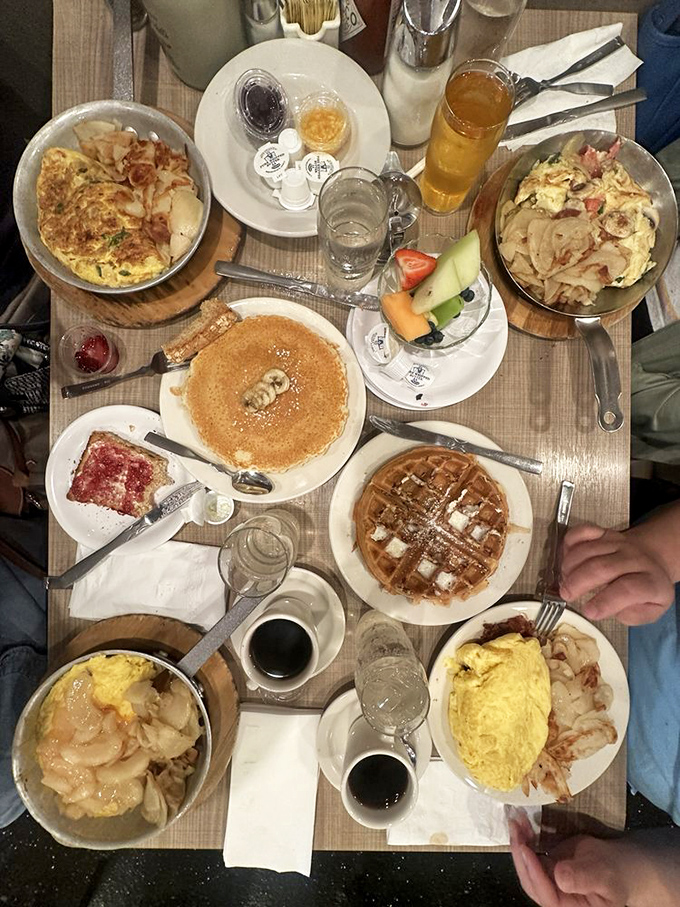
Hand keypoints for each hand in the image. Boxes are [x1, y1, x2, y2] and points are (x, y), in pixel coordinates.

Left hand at [510, 821, 630, 906]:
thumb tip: (560, 877)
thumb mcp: (603, 876)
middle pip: (531, 882)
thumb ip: (583, 878)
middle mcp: (555, 898)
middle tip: (516, 830)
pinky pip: (530, 855)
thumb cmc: (614, 874)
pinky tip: (522, 823)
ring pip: (527, 867)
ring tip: (516, 822)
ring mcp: (548, 882)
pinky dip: (524, 839)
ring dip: (519, 844)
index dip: (535, 874)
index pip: (547, 896)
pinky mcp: (545, 868)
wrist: (615, 865)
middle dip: (520, 856)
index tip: (525, 850)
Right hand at [559, 523, 674, 624]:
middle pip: (601, 567)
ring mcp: (618, 542)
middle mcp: (634, 558)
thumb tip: (615, 612)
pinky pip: (582, 532)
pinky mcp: (604, 532)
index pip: (627, 589)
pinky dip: (569, 543)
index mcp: (649, 580)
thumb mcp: (654, 609)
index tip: (589, 612)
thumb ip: (635, 615)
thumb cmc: (648, 587)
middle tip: (566, 595)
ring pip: (588, 550)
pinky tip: (566, 559)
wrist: (653, 556)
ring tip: (564, 580)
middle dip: (578, 583)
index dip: (605, 602)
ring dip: (570, 566)